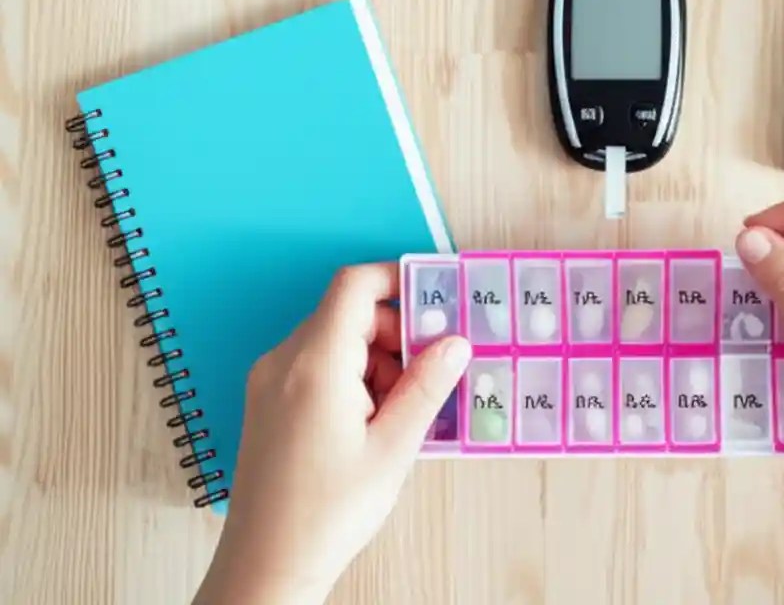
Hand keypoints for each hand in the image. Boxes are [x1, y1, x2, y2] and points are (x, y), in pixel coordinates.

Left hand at [195, 263, 470, 604]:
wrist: (266, 565)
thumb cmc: (327, 513)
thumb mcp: (393, 447)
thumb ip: (427, 387)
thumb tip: (456, 342)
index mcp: (314, 363)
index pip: (355, 285)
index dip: (399, 280)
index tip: (439, 301)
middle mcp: (284, 362)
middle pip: (349, 315)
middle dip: (397, 336)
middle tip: (433, 375)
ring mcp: (270, 382)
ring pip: (336, 343)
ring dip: (378, 362)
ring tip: (404, 414)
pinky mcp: (269, 404)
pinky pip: (318, 368)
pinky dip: (354, 380)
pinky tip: (377, 424)